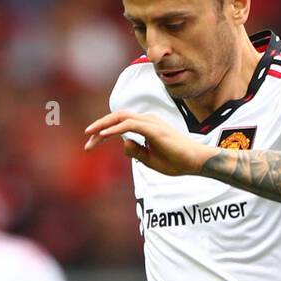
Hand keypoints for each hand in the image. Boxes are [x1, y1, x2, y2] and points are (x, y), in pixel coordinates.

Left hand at [84, 111, 209, 176]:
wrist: (194, 162)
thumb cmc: (176, 161)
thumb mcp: (149, 159)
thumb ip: (135, 151)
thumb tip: (123, 144)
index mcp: (146, 126)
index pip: (120, 124)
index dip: (103, 133)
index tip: (91, 144)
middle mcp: (147, 120)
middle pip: (117, 117)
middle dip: (99, 127)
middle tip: (86, 140)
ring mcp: (150, 123)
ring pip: (121, 118)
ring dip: (103, 126)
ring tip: (90, 135)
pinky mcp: (153, 129)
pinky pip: (129, 125)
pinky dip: (114, 129)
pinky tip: (103, 135)